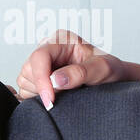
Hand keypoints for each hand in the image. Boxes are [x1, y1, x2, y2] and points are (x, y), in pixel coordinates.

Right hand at [16, 29, 139, 109]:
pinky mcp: (38, 79)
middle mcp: (48, 49)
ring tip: (65, 94)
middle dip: (43, 87)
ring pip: (24, 82)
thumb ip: (81, 73)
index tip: (51, 100)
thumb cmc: (111, 71)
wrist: (116, 81)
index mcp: (61, 40)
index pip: (39, 57)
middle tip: (67, 94)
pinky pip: (25, 92)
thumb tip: (56, 80)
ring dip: (41, 94)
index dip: (41, 80)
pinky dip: (38, 99)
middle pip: (28, 70)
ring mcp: (41, 65)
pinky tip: (57, 98)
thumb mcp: (103, 69)